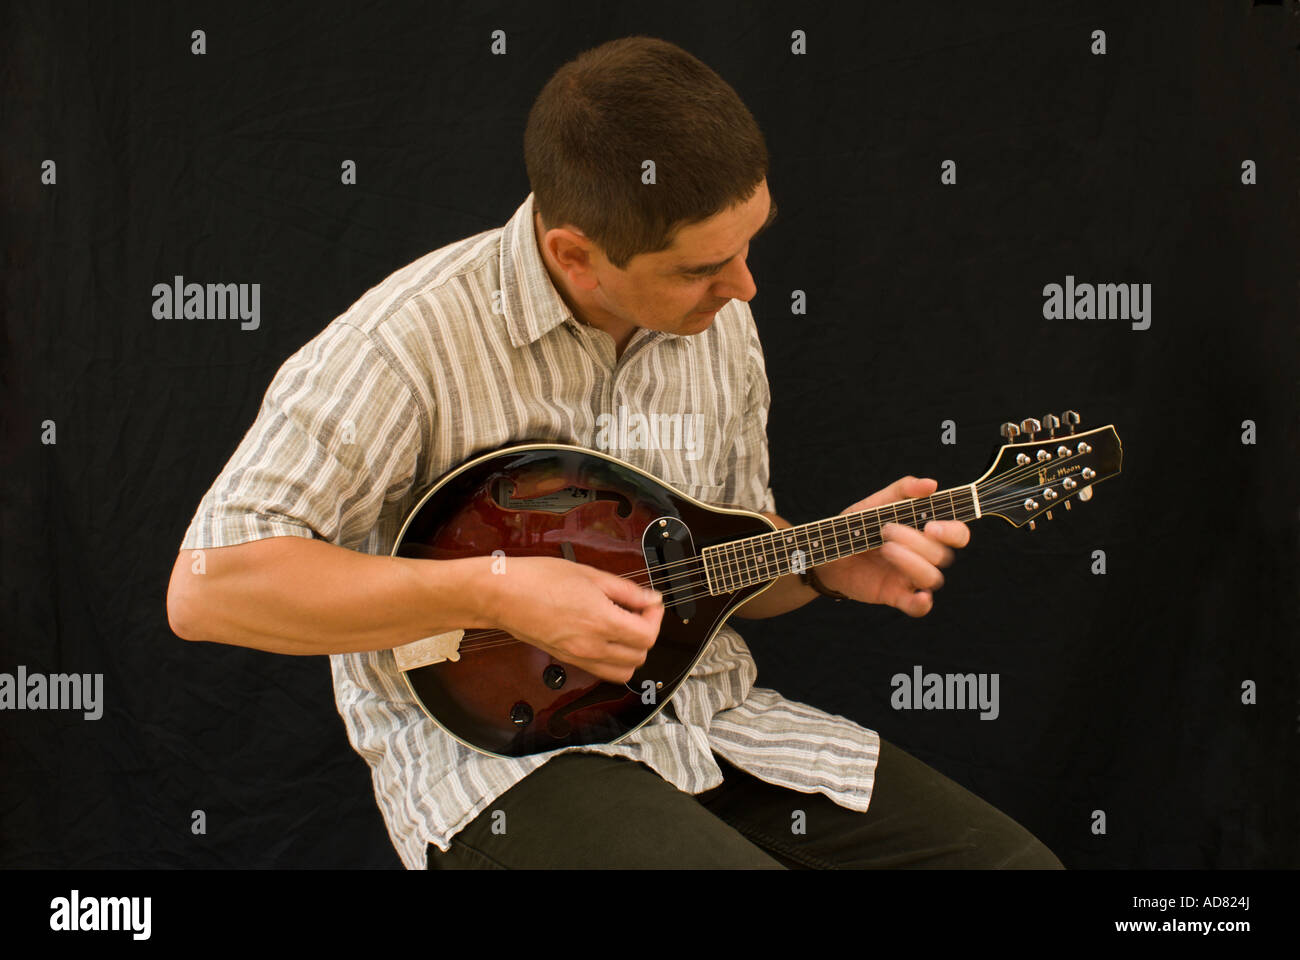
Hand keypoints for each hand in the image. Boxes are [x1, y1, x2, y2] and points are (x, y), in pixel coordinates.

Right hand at [485, 556, 664, 682]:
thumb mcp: (590, 574)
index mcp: (601, 621)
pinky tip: (607, 638)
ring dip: (632, 652)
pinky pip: (602, 671)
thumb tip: (650, 599)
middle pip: (640, 656)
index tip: (651, 604)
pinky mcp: (567, 660)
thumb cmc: (537, 579)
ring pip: (623, 672)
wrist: (502, 595)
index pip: (647, 636)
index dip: (656, 618)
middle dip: (647, 634)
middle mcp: (592, 646)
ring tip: (625, 628)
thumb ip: (626, 590)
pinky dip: (613, 660)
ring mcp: (578, 657)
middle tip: (640, 612)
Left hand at [813, 476, 969, 616]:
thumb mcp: (876, 502)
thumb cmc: (858, 525)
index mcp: (925, 532)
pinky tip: (919, 596)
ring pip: (932, 577)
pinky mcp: (896, 595)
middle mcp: (923, 556)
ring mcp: (910, 577)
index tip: (931, 527)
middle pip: (942, 555)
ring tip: (885, 548)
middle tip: (886, 530)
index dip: (952, 532)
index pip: (957, 534)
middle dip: (917, 542)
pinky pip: (918, 607)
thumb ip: (903, 490)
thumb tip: (931, 484)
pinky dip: (922, 603)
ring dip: (911, 562)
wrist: (828, 548)